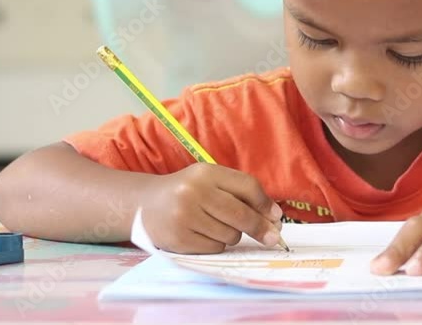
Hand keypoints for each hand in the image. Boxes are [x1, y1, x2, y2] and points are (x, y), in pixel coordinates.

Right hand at [143, 164, 282, 253]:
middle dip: (260, 228)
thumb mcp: (209, 182)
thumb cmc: (186, 192)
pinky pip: (214, 248)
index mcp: (206, 172)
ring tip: (215, 226)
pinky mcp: (178, 239)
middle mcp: (194, 192)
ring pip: (230, 235)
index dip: (265, 203)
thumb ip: (239, 193)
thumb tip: (273, 217)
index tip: (276, 217)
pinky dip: (216, 245)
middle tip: (272, 238)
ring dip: (232, 235)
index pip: (247, 186)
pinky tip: (203, 235)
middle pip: (241, 214)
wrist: (145, 205)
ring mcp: (184, 216)